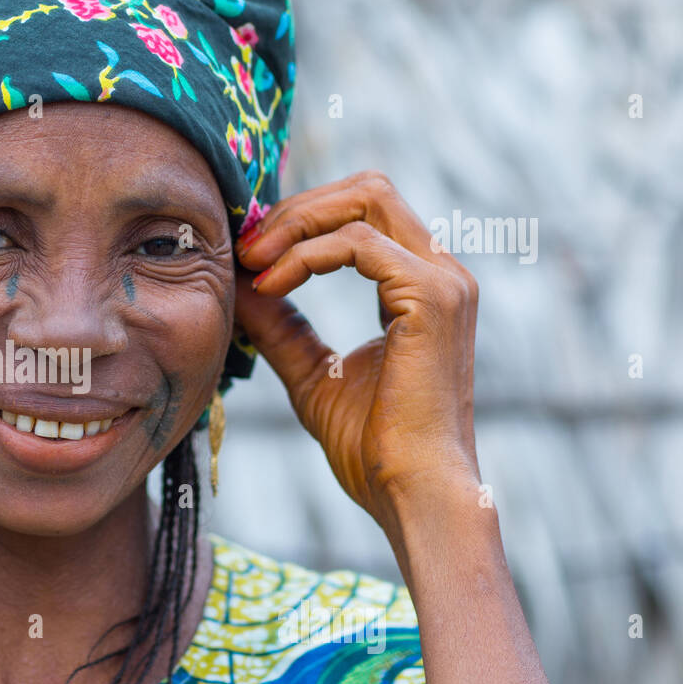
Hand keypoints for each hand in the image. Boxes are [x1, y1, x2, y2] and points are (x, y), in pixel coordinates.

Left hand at [233, 170, 481, 530]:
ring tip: (250, 261)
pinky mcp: (434, 298)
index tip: (245, 252)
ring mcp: (444, 281)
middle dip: (295, 209)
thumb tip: (238, 285)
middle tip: (244, 246)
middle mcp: (441, 274)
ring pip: (365, 200)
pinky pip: (359, 244)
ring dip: (295, 224)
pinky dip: (306, 255)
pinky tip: (270, 285)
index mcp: (419, 287)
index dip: (299, 220)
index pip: (362, 215)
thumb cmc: (370, 447)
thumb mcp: (310, 371)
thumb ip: (279, 324)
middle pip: (366, 191)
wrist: (409, 492)